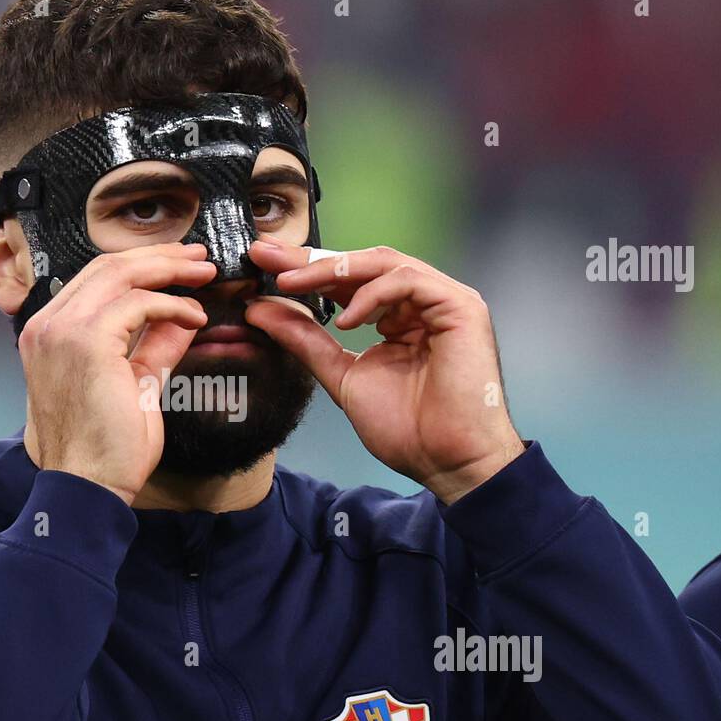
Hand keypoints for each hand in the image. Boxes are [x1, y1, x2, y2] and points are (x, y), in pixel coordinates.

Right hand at [20, 244, 217, 504]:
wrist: (89, 486)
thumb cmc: (106, 450)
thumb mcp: (136, 383)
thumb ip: (155, 346)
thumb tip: (182, 316)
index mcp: (49, 334)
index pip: (96, 280)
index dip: (141, 266)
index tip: (179, 266)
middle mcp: (47, 325)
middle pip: (107, 266)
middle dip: (159, 257)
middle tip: (200, 258)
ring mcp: (61, 331)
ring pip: (119, 273)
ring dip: (168, 269)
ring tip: (205, 274)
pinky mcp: (86, 342)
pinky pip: (137, 303)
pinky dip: (171, 304)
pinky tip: (194, 316)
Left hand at [245, 240, 524, 503]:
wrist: (446, 462)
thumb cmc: (407, 429)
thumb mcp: (341, 375)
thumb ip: (305, 341)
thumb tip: (260, 310)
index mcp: (399, 317)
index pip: (349, 281)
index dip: (307, 271)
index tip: (263, 266)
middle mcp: (422, 303)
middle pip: (363, 263)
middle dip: (312, 259)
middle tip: (267, 257)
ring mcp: (443, 301)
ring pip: (384, 264)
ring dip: (333, 270)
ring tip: (292, 283)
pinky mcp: (460, 306)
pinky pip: (408, 281)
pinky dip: (371, 294)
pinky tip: (344, 320)